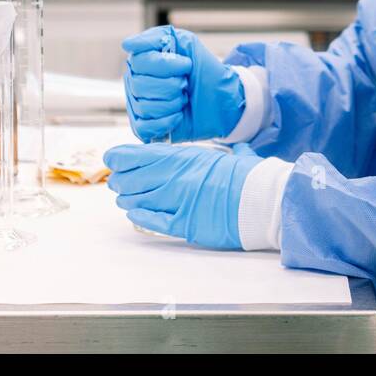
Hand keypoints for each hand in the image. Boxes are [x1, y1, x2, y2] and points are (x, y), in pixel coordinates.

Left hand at [104, 142, 262, 249]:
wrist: (262, 201)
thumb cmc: (249, 176)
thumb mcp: (226, 156)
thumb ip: (213, 155)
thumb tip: (224, 152)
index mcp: (184, 157)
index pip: (139, 155)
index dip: (120, 158)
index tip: (113, 158)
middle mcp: (176, 177)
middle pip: (134, 179)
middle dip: (122, 180)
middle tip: (119, 181)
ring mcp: (178, 201)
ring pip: (138, 200)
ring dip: (129, 198)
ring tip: (126, 198)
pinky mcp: (184, 224)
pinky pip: (153, 220)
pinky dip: (140, 216)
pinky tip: (134, 213)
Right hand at [121, 25, 244, 142]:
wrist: (220, 98)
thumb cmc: (203, 69)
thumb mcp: (186, 43)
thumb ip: (157, 38)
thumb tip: (126, 45)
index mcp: (142, 60)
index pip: (140, 62)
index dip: (167, 65)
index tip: (187, 65)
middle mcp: (135, 81)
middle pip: (140, 85)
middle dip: (172, 86)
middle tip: (185, 84)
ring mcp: (137, 104)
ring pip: (144, 106)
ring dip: (172, 104)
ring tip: (183, 99)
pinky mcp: (144, 126)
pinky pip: (144, 127)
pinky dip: (165, 123)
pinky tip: (178, 116)